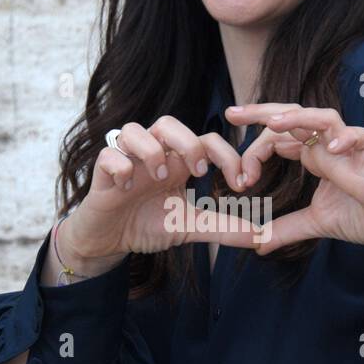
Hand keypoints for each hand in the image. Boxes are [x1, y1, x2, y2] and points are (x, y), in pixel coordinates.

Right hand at [59, 116, 263, 264]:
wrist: (108, 240)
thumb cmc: (148, 224)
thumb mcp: (191, 227)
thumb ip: (224, 228)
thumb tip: (261, 238)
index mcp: (177, 162)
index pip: (206, 140)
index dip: (229, 156)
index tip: (242, 185)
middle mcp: (152, 154)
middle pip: (168, 123)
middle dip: (188, 143)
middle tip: (199, 172)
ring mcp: (125, 161)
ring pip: (134, 129)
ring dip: (152, 151)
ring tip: (161, 179)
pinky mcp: (101, 174)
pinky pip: (108, 155)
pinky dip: (121, 167)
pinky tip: (128, 189)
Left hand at [225, 103, 363, 261]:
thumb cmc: (362, 215)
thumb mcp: (315, 223)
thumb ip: (285, 230)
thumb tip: (258, 245)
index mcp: (314, 154)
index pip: (279, 136)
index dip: (255, 148)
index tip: (240, 175)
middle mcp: (329, 146)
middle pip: (295, 115)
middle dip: (263, 112)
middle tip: (233, 113)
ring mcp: (351, 150)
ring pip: (325, 117)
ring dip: (299, 117)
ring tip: (274, 124)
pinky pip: (363, 138)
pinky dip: (347, 139)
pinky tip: (328, 148)